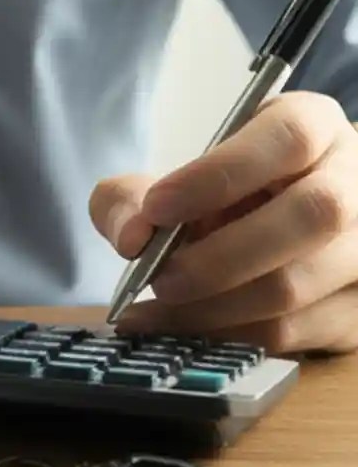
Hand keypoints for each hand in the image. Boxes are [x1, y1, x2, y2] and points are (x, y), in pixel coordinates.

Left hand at [90, 92, 357, 353]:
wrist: (263, 236)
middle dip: (220, 257)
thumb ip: (131, 199)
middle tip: (160, 277)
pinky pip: (294, 333)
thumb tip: (131, 238)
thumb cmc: (217, 205)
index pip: (288, 139)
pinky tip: (180, 330)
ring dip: (215, 307)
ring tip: (160, 306)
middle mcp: (357, 183)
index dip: (220, 174)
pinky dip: (226, 336)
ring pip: (299, 285)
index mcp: (316, 129)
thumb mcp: (172, 183)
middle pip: (312, 215)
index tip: (158, 206)